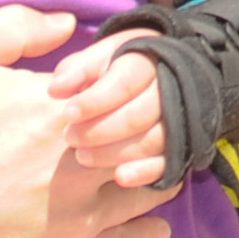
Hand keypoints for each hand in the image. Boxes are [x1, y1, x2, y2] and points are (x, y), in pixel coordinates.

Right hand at [0, 5, 178, 237]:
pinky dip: (151, 227)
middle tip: (146, 118)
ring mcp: (79, 215)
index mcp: (59, 107)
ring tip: (143, 162)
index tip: (127, 76)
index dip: (137, 71)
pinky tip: (147, 218)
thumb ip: (9, 27)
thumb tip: (65, 22)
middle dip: (155, 120)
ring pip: (156, 186)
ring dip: (156, 169)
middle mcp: (82, 160)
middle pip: (156, 132)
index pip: (136, 77)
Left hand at [49, 33, 171, 186]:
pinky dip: (145, 171)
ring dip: (115, 153)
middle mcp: (170, 87)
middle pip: (140, 114)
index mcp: (147, 60)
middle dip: (101, 130)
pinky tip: (120, 177)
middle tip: (70, 137)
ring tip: (82, 156)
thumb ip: (76, 67)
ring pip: (154, 140)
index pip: (125, 81)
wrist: (146, 86)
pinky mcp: (181, 146)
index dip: (95, 100)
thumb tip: (57, 88)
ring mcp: (179, 118)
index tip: (67, 113)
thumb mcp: (95, 60)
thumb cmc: (111, 72)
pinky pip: (169, 163)